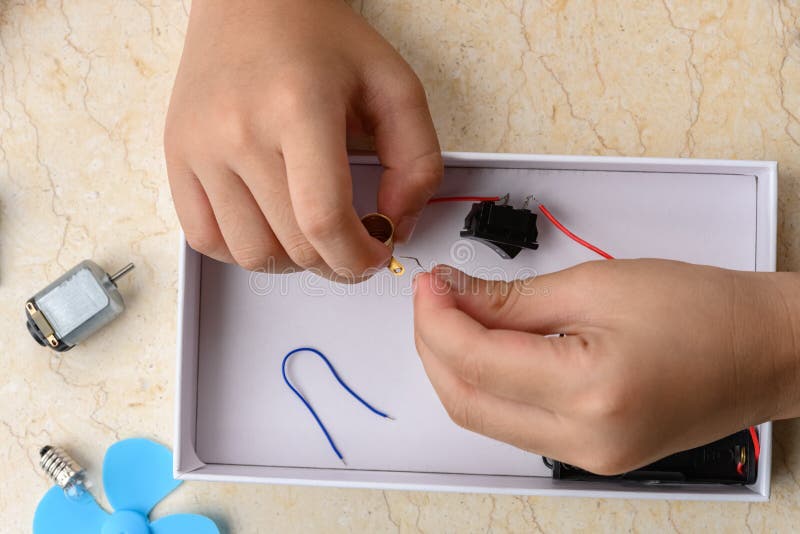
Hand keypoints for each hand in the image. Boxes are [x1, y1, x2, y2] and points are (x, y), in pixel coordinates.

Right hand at [165, 0, 441, 278]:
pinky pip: (206, 239)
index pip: (324, 219)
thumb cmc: (321, 39)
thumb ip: (417, 159)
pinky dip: (244, 252)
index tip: (375, 255)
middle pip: (293, 245)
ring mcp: (200, 147)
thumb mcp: (395, 85)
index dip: (358, 258)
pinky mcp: (177, 156)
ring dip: (292, 262)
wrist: (252, 1)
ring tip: (312, 234)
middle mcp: (239, 129)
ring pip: (249, 254)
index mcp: (298, 106)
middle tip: (354, 243)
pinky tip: (271, 228)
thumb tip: (397, 224)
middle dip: (337, 263)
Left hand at [413, 260, 799, 473]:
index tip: (427, 283)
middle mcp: (586, 439)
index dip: (436, 318)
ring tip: (453, 316)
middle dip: (434, 346)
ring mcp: (588, 456)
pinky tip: (485, 349)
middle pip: (467, 401)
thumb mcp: (596, 285)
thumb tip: (452, 295)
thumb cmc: (704, 310)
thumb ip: (510, 299)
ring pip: (484, 418)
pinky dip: (489, 385)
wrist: (763, 348)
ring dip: (455, 367)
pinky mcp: (591, 454)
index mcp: (590, 391)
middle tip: (431, 298)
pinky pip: (514, 425)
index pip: (475, 361)